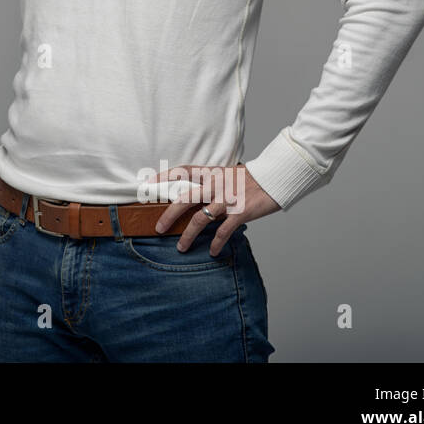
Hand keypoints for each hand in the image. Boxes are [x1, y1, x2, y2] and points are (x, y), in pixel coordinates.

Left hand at [146, 164, 280, 256]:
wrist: (275, 177)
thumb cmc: (250, 178)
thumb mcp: (227, 175)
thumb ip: (211, 184)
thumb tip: (196, 197)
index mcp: (211, 173)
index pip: (183, 171)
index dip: (164, 176)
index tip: (148, 184)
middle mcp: (215, 185)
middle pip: (184, 199)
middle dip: (168, 215)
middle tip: (158, 228)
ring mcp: (227, 199)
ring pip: (199, 219)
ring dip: (188, 236)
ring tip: (181, 248)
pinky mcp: (240, 212)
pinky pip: (223, 231)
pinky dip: (216, 243)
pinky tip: (213, 252)